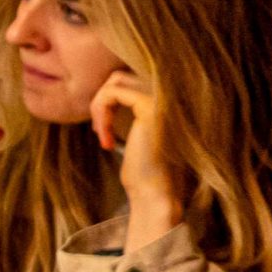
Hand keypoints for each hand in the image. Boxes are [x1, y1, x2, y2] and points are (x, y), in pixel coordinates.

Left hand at [90, 70, 182, 245]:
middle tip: (101, 131)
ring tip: (102, 133)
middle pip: (121, 76)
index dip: (110, 101)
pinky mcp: (150, 106)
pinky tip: (105, 139)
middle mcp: (172, 95)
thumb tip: (102, 91)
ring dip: (100, 107)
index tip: (105, 131)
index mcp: (170, 100)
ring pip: (115, 81)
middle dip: (103, 102)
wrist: (155, 194)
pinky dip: (101, 111)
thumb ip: (126, 109)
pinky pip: (112, 92)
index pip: (130, 80)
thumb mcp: (132, 131)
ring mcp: (164, 98)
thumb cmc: (142, 169)